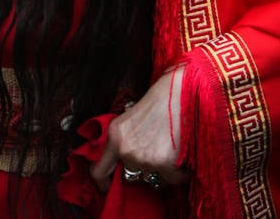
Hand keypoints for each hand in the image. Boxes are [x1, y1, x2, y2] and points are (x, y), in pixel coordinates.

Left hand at [91, 67, 188, 190]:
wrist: (181, 91)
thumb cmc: (159, 101)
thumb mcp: (131, 118)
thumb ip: (124, 141)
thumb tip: (125, 162)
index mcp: (115, 136)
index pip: (98, 171)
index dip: (103, 184)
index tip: (109, 188)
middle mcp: (126, 150)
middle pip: (132, 174)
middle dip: (143, 168)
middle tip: (155, 150)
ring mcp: (145, 159)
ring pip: (154, 176)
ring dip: (163, 167)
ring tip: (170, 144)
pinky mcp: (165, 165)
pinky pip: (173, 178)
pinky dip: (179, 170)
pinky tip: (181, 150)